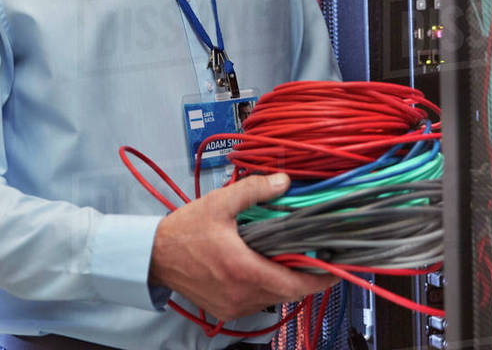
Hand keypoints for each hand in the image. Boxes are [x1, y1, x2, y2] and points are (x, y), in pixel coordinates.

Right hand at [148, 172, 336, 321]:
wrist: (154, 256)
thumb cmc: (184, 230)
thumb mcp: (220, 203)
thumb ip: (254, 190)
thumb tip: (284, 181)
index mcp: (243, 270)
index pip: (294, 285)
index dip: (320, 279)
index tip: (337, 269)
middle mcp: (240, 294)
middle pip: (288, 293)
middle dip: (306, 278)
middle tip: (318, 258)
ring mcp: (232, 306)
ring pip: (273, 298)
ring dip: (284, 282)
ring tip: (291, 259)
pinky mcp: (224, 310)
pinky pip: (256, 302)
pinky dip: (266, 287)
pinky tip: (264, 268)